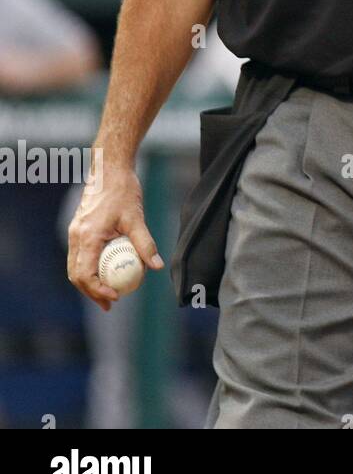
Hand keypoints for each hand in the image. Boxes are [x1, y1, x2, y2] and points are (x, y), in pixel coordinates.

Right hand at [67, 153, 163, 311]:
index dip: (98, 290)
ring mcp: (74, 233)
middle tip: (111, 304)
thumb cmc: (123, 190)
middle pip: (76, 275)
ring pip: (75, 267)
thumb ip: (145, 243)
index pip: (85, 274)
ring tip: (108, 294)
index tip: (115, 297)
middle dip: (92, 292)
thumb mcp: (136, 218)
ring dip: (89, 283)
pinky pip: (79, 256)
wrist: (108, 170)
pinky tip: (106, 272)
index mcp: (87, 236)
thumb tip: (157, 266)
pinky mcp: (78, 229)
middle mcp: (76, 237)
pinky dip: (89, 268)